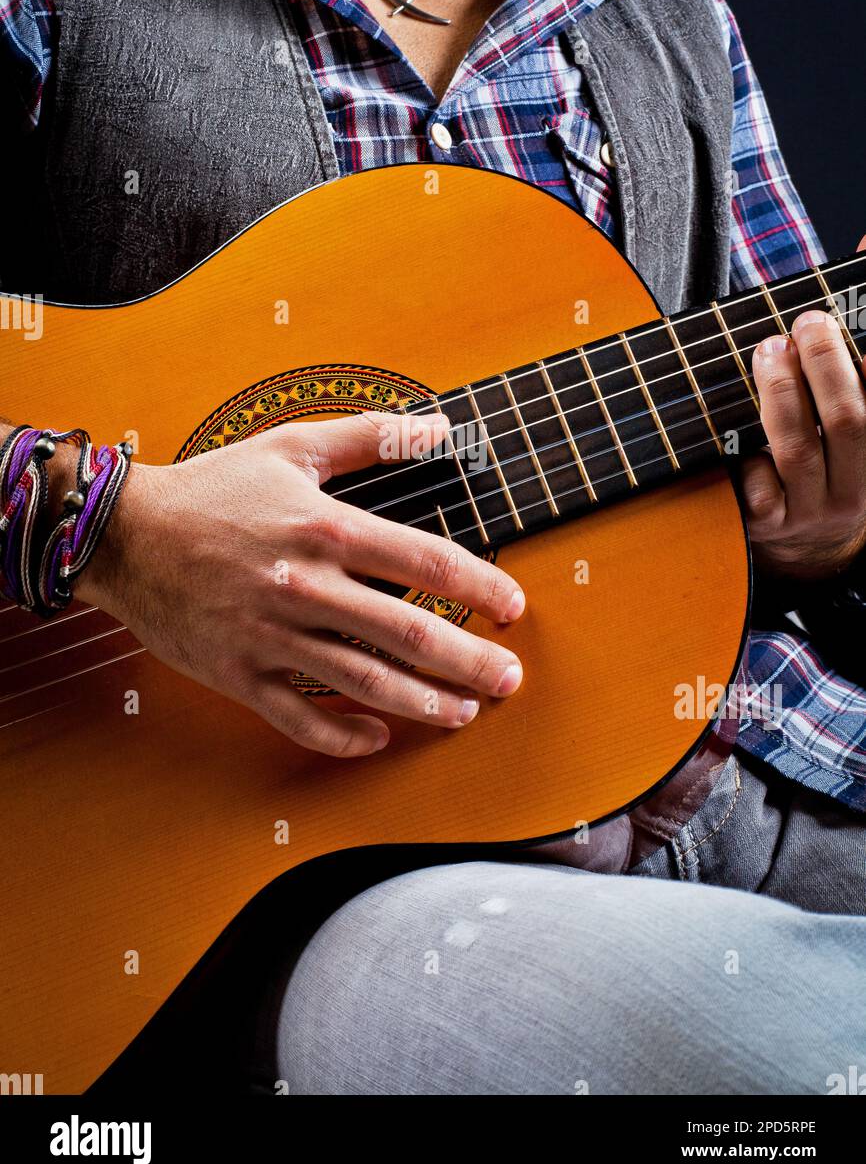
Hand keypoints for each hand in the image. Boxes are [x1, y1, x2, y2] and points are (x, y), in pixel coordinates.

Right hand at [77, 410, 524, 756]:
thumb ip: (371, 437)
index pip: (427, 563)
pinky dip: (345, 736)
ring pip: (365, 684)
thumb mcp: (292, 447)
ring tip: (465, 713)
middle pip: (408, 633)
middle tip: (509, 679)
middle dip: (470, 661)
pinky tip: (381, 737)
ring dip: (425, 703)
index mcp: (326, 530)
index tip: (513, 606)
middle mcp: (306, 587)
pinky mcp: (241, 674)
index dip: (482, 587)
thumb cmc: (212, 488)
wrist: (125, 534)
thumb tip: (439, 426)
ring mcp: (273, 637)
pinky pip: (301, 719)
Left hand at [742, 243, 865, 580]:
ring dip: (781, 394)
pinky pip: (753, 482)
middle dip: (827, 366)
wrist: (804, 549)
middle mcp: (856, 488)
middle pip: (850, 421)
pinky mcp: (764, 526)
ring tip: (769, 350)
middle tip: (806, 324)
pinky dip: (744, 446)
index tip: (843, 324)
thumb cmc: (823, 457)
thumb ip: (848, 352)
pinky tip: (733, 420)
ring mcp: (810, 510)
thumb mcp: (844, 411)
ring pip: (798, 449)